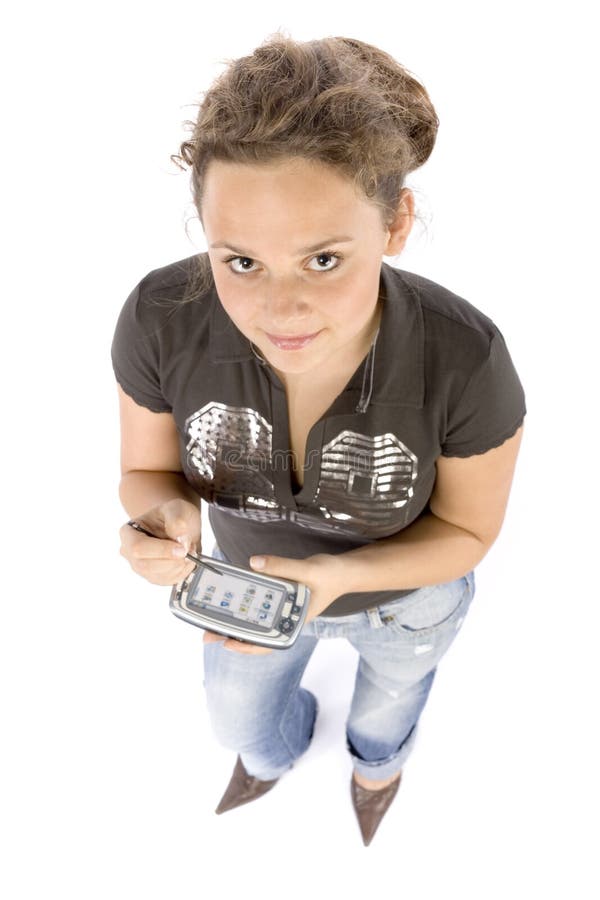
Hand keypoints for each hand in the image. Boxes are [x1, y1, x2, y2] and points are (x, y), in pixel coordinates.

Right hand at [119, 498, 201, 585]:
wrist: (180, 527)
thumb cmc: (174, 515)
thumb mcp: (177, 508)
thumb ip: (177, 519)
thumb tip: (179, 539)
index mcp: (128, 532)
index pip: (138, 547)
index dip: (161, 550)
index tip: (182, 548)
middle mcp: (130, 553)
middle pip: (146, 565)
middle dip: (173, 560)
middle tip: (189, 547)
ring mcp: (141, 568)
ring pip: (160, 576)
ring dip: (181, 564)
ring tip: (189, 548)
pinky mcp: (155, 577)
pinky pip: (169, 581)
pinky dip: (184, 571)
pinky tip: (187, 558)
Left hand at [203, 552, 344, 654]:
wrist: (344, 571)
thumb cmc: (331, 575)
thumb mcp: (308, 569)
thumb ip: (281, 566)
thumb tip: (252, 563)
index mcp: (294, 622)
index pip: (268, 642)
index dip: (246, 647)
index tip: (227, 643)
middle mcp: (285, 620)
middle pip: (255, 634)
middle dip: (230, 636)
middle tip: (206, 634)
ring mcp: (282, 611)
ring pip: (253, 622)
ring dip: (233, 623)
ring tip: (209, 621)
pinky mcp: (279, 599)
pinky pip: (258, 607)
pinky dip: (244, 607)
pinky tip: (230, 601)